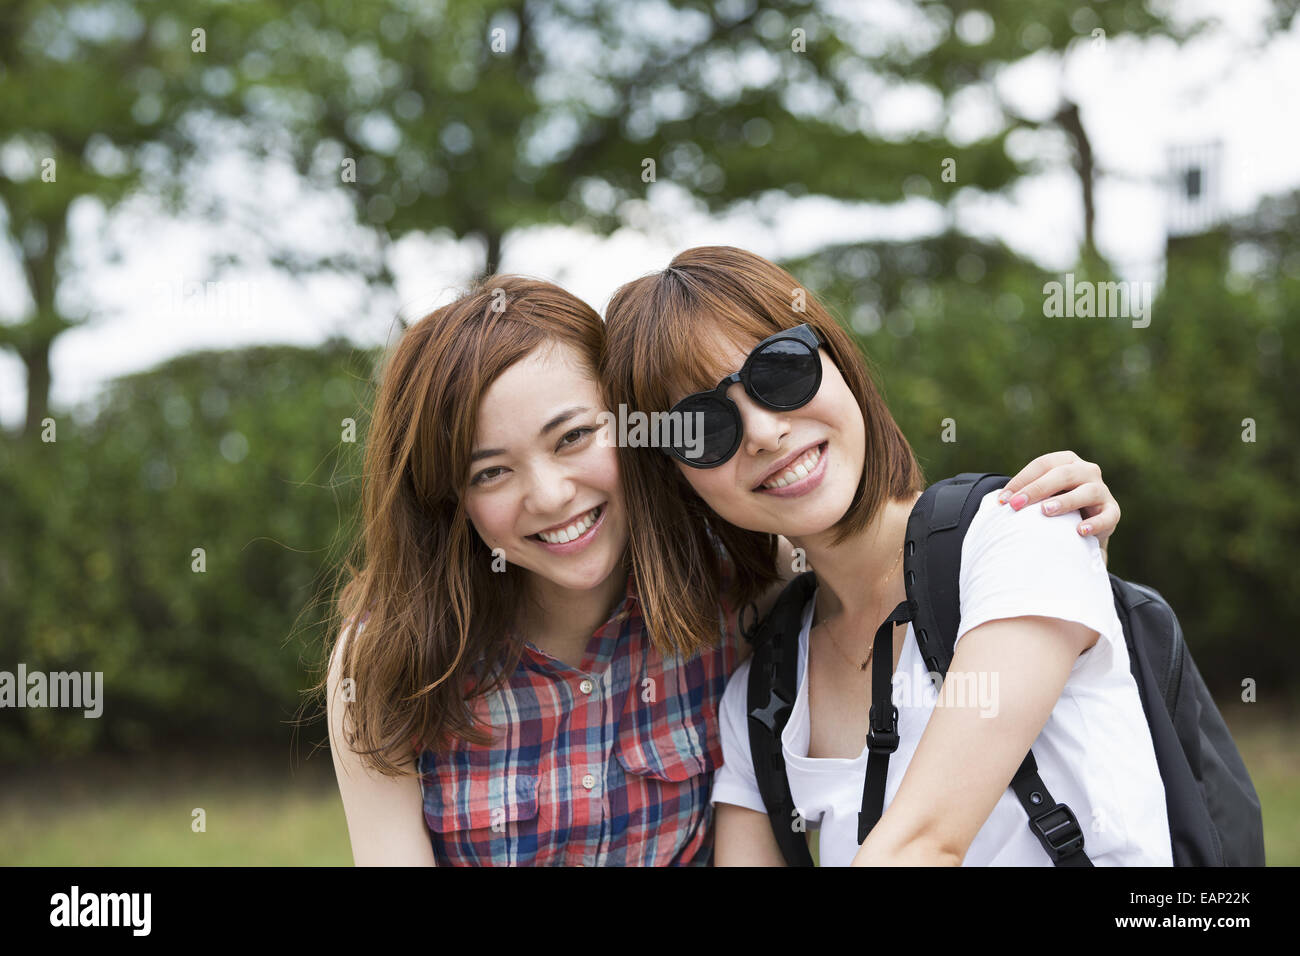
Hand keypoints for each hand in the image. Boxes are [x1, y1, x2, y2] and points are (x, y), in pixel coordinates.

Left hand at [998, 451, 1118, 545]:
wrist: (1081, 528)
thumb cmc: (1054, 507)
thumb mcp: (1041, 496)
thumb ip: (1024, 495)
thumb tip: (998, 503)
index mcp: (1066, 461)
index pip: (1042, 464)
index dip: (1021, 480)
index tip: (1003, 500)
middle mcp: (1086, 471)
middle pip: (1062, 474)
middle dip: (1037, 488)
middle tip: (1016, 505)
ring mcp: (1101, 490)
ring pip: (1087, 491)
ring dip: (1066, 501)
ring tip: (1045, 511)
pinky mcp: (1112, 511)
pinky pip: (1108, 516)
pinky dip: (1095, 523)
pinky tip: (1080, 531)